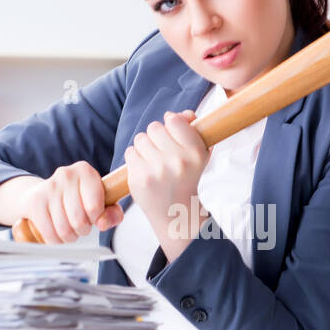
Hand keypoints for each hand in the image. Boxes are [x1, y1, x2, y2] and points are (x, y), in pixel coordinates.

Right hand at [18, 161, 123, 243]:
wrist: (42, 194)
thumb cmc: (77, 200)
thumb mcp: (101, 203)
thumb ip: (112, 213)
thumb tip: (103, 223)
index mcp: (86, 171)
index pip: (94, 207)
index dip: (96, 218)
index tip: (93, 216)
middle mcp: (66, 174)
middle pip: (79, 220)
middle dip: (83, 230)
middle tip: (81, 226)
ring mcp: (48, 187)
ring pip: (63, 229)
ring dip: (70, 236)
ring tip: (70, 229)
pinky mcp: (35, 201)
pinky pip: (49, 233)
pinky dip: (56, 240)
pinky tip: (57, 233)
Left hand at [124, 110, 210, 251]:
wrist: (177, 215)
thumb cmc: (188, 181)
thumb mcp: (199, 156)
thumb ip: (193, 131)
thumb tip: (183, 114)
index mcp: (195, 153)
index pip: (174, 120)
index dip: (171, 124)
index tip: (173, 134)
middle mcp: (177, 161)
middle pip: (154, 127)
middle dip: (156, 137)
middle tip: (162, 151)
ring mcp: (156, 170)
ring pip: (140, 139)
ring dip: (145, 147)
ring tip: (154, 162)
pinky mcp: (139, 179)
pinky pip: (130, 153)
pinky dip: (135, 159)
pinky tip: (145, 170)